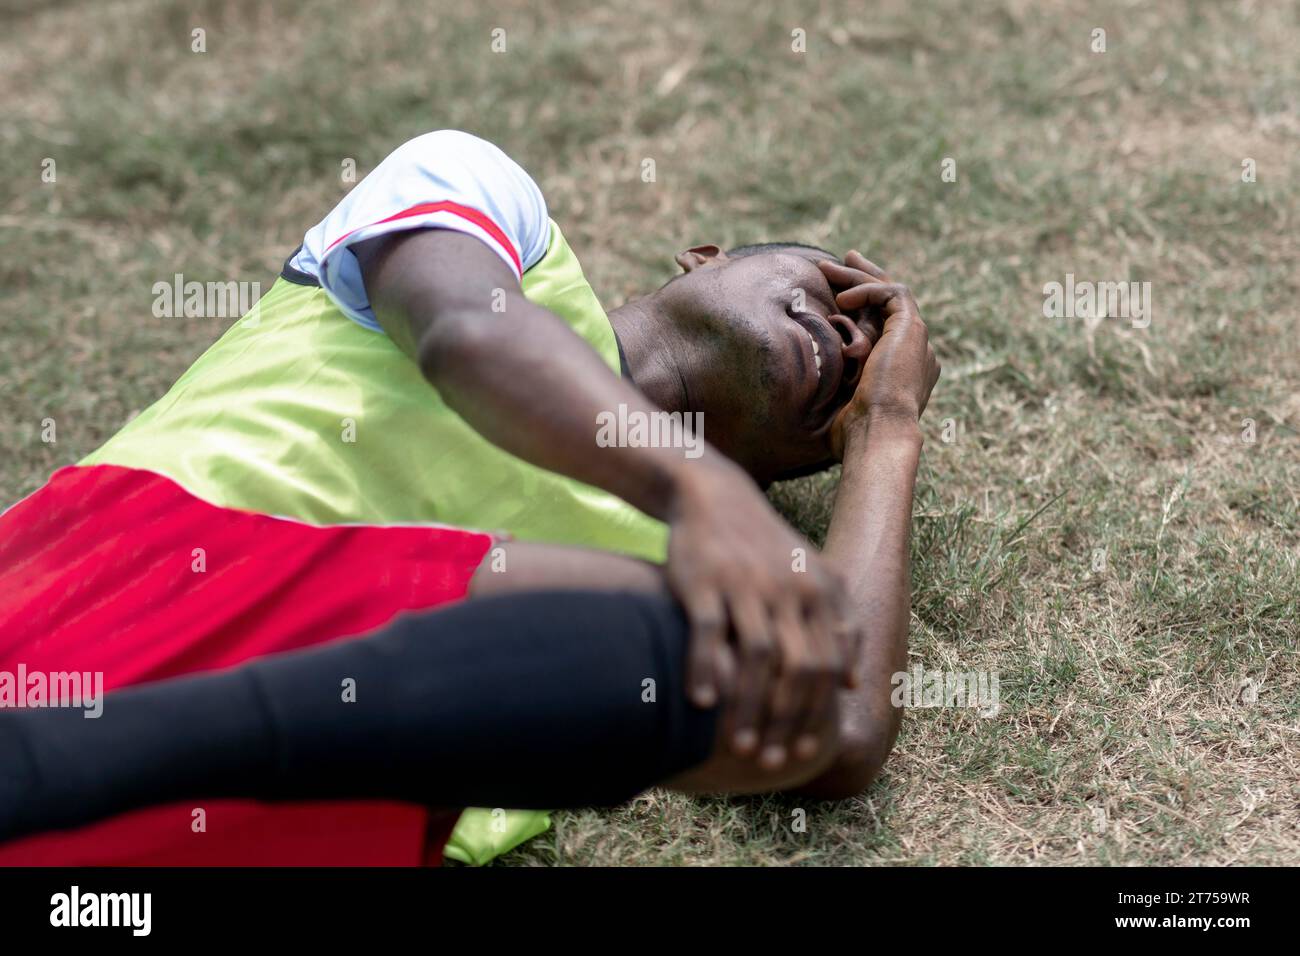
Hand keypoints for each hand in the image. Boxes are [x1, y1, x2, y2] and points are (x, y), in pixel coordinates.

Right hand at [665, 458, 856, 768]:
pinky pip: (709, 632)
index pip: (828, 666)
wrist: (712, 495)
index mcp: (820, 591)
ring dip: (749, 708)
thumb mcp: (811, 575)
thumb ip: (839, 623)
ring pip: (756, 658)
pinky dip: (704, 669)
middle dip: (787, 721)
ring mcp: (746, 583)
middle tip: (769, 760)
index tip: (802, 751)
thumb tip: (852, 684)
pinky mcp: (705, 579)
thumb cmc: (762, 547)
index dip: (817, 714)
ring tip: (738, 746)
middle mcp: (789, 588)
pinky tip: (701, 703)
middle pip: (798, 668)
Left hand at [817, 251, 939, 457]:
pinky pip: (892, 294)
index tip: (838, 299)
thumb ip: (833, 388)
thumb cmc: (854, 432)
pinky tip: (840, 299)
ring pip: (891, 292)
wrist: (878, 433)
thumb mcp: (838, 406)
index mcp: (906, 371)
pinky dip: (866, 290)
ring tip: (827, 267)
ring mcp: (918, 339)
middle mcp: (918, 352)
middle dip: (865, 279)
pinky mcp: (913, 329)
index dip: (864, 308)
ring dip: (859, 277)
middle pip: (891, 304)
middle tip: (842, 261)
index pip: (887, 327)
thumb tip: (808, 386)